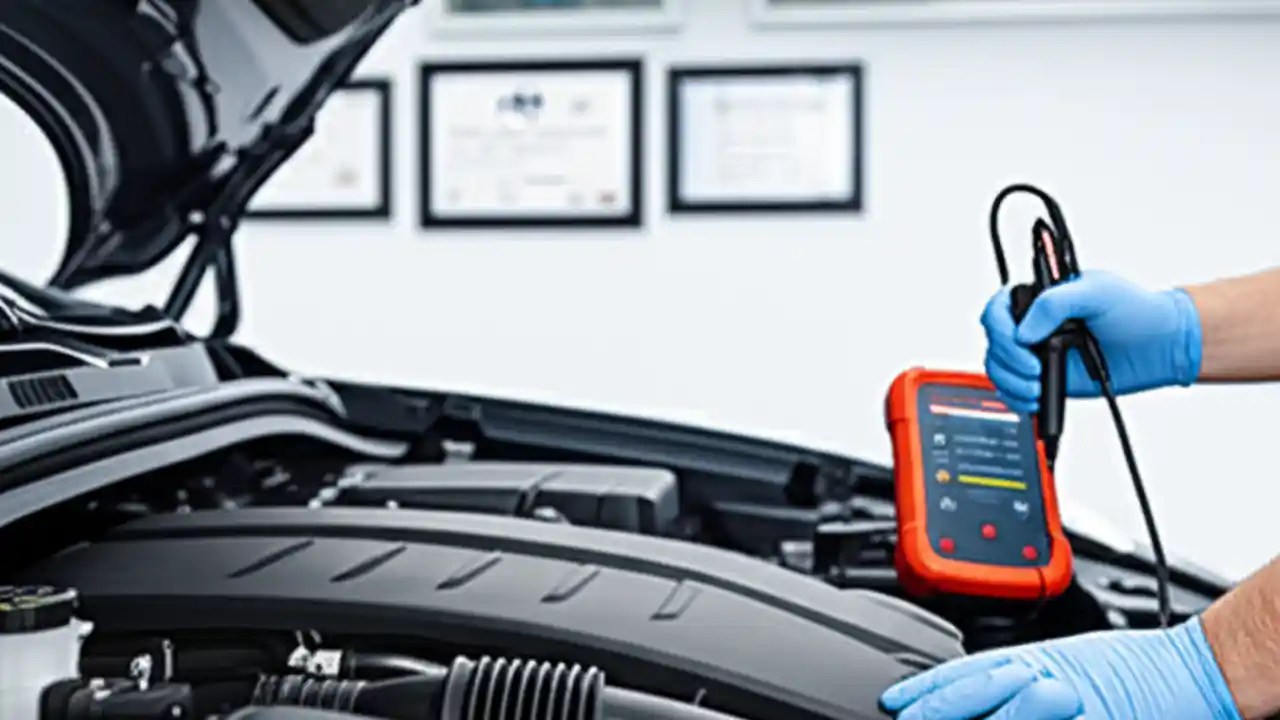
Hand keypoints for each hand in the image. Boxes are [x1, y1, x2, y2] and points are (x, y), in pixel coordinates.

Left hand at [879, 618, 1239, 719]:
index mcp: (1031, 659)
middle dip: (934, 711)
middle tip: (904, 719)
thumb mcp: (1060, 664)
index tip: (892, 701)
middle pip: (975, 692)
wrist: (1193, 670)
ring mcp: (1064, 702)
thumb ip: (1015, 679)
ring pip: (1004, 715)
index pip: (964, 673)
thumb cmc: (1131, 672)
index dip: (925, 689)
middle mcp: (1041, 676)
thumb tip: (966, 694)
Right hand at [981, 270, 1202, 413]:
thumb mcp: (1098, 292)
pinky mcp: (1046, 378)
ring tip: (1037, 387)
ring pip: (998, 368)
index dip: (1003, 328)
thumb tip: (1025, 331)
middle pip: (994, 342)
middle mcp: (1034, 325)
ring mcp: (1037, 353)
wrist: (1160, 347)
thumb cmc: (1136, 312)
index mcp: (1040, 298)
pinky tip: (1036, 398)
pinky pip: (1014, 390)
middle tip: (1035, 370)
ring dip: (1011, 382)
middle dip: (1009, 360)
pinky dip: (1017, 398)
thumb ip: (1056, 303)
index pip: (999, 308)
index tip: (1026, 342)